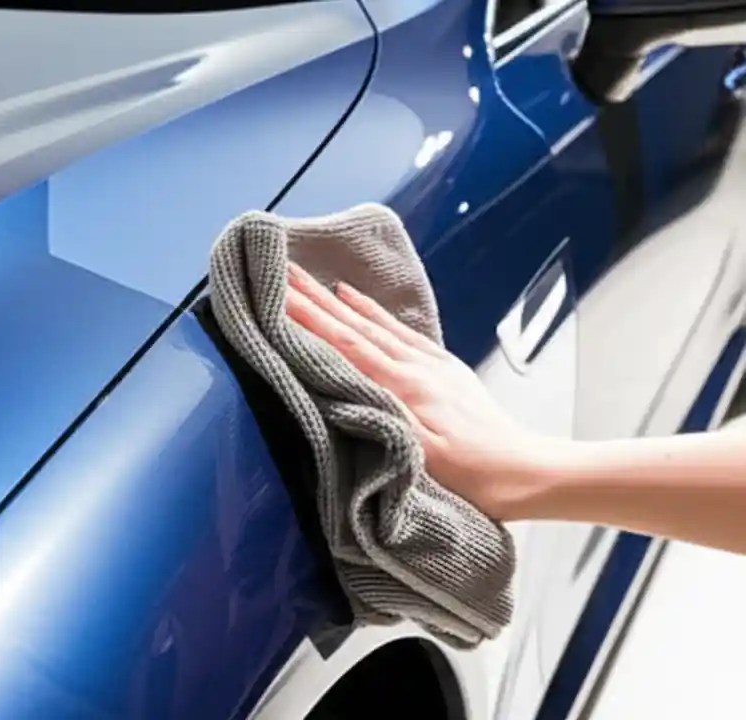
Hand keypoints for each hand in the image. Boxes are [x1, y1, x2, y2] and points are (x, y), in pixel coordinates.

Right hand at [283, 263, 555, 519]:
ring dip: (338, 300)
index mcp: (405, 387)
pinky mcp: (444, 369)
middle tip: (282, 270)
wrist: (527, 472)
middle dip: (314, 297)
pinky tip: (357, 300)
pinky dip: (373, 312)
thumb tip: (341, 390)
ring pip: (374, 323)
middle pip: (353, 324)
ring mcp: (431, 365)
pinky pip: (400, 331)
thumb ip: (384, 419)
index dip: (308, 319)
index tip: (277, 295)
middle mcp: (415, 366)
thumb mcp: (424, 457)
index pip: (345, 344)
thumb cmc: (474, 476)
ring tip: (311, 280)